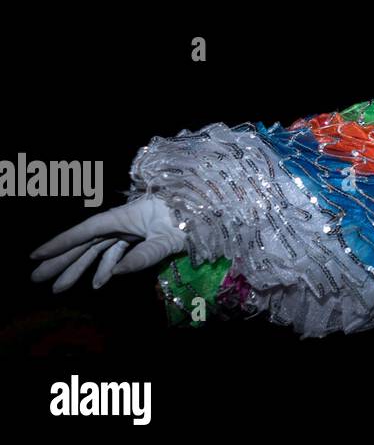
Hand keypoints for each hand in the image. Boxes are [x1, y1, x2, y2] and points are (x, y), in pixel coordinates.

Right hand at [30, 196, 184, 291]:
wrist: (210, 211)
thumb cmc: (191, 219)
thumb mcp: (169, 239)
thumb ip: (144, 255)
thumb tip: (114, 274)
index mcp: (125, 216)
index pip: (86, 231)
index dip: (61, 243)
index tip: (38, 256)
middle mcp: (123, 220)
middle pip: (86, 242)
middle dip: (62, 260)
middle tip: (38, 278)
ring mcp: (131, 228)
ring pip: (98, 249)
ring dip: (80, 268)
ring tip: (59, 288)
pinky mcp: (140, 235)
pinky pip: (116, 252)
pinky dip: (106, 267)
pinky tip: (97, 284)